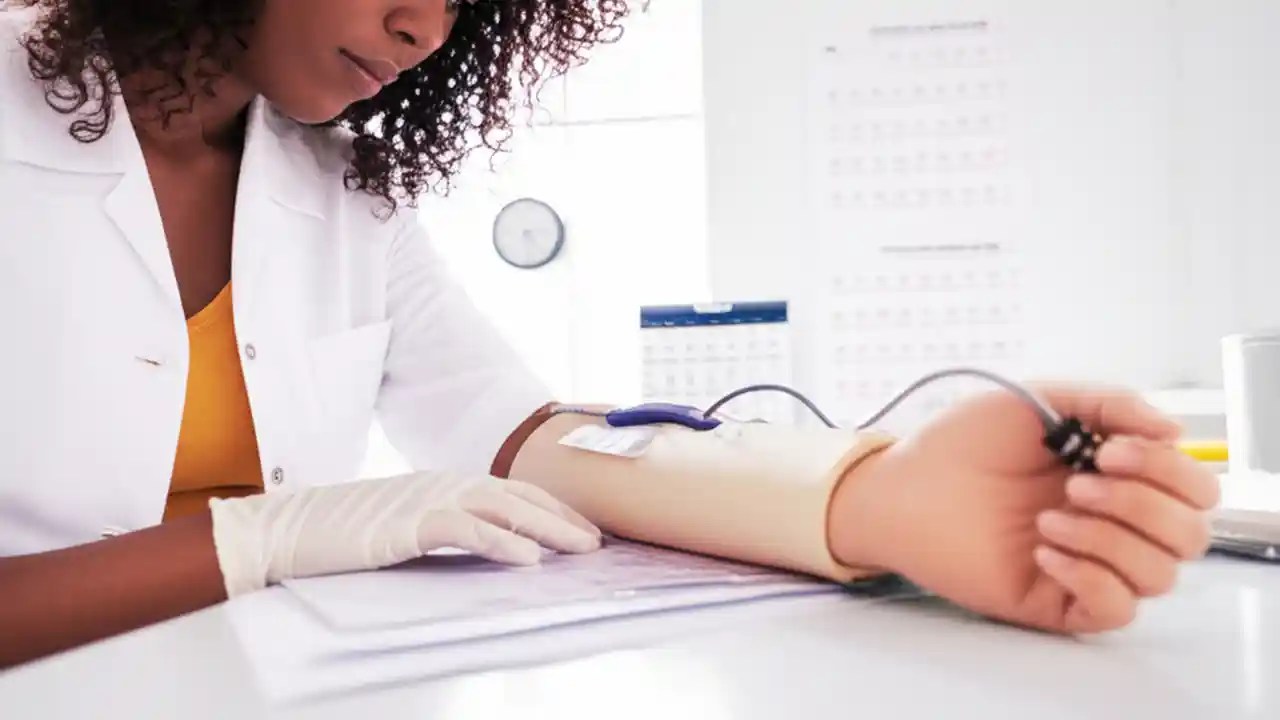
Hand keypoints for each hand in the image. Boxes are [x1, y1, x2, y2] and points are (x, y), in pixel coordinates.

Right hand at [209, 473, 602, 596]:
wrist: (289, 528)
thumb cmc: (345, 531)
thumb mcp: (406, 524)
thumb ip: (446, 528)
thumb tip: (493, 546)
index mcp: (445, 483)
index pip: (513, 492)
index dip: (553, 510)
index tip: (585, 529)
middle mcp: (444, 484)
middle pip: (518, 497)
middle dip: (563, 519)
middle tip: (598, 542)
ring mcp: (427, 500)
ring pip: (503, 509)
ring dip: (548, 529)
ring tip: (581, 549)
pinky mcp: (408, 524)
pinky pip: (466, 531)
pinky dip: (502, 542)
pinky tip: (529, 558)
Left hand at [831, 386, 1218, 633]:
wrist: (904, 484)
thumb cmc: (963, 442)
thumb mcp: (1042, 401)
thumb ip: (1110, 403)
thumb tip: (1172, 431)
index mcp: (1117, 474)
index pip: (1193, 488)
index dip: (1170, 469)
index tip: (1110, 449)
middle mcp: (1110, 521)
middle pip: (1190, 534)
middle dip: (1143, 503)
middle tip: (1077, 482)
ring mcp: (1088, 564)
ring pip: (1160, 575)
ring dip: (1111, 539)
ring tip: (1048, 517)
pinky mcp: (1058, 601)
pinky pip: (1116, 609)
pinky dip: (1091, 576)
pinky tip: (1044, 551)